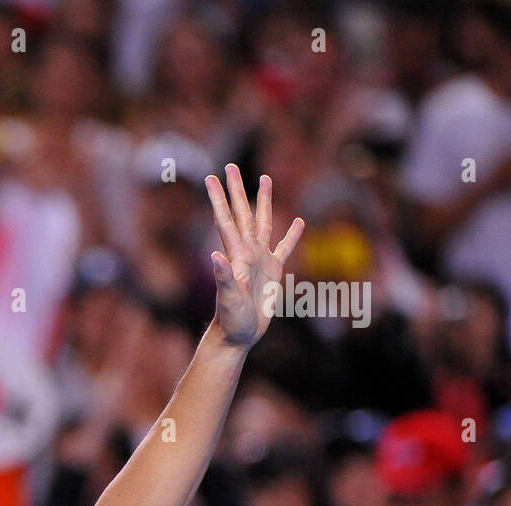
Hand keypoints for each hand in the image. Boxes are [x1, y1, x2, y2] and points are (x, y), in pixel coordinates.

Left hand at [204, 165, 304, 349]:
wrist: (238, 335)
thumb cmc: (231, 319)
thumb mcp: (229, 299)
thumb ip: (224, 278)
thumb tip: (216, 257)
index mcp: (236, 255)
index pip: (226, 220)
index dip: (219, 199)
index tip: (212, 177)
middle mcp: (246, 252)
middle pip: (243, 213)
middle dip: (237, 190)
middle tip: (232, 166)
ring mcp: (260, 260)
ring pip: (263, 223)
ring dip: (263, 201)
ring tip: (265, 179)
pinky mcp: (272, 271)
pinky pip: (284, 247)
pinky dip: (291, 235)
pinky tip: (298, 222)